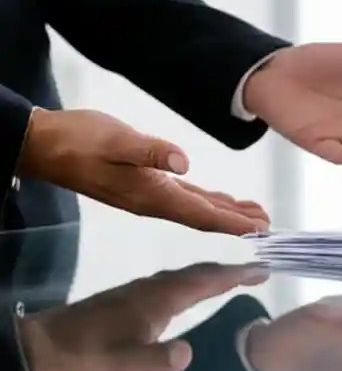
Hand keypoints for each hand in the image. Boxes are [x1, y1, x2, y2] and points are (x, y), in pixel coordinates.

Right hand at [16, 109, 269, 234]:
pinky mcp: (142, 184)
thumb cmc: (78, 140)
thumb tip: (183, 163)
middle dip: (237, 222)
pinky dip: (207, 201)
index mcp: (152, 196)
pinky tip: (219, 201)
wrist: (42, 144)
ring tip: (254, 217)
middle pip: (205, 217)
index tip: (260, 231)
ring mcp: (147, 195)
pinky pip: (184, 198)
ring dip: (226, 213)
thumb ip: (150, 151)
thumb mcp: (116, 140)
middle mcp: (153, 202)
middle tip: (269, 226)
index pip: (202, 215)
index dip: (233, 223)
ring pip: (196, 208)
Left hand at [17, 263, 268, 370]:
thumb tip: (189, 352)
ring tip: (232, 281)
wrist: (41, 350)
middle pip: (197, 272)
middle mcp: (151, 288)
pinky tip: (190, 296)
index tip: (264, 269)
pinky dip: (191, 284)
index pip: (205, 279)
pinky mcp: (127, 300)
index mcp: (158, 299)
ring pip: (183, 277)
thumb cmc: (87, 359)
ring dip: (210, 275)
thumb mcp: (124, 367)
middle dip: (229, 270)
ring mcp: (138, 292)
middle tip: (258, 272)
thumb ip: (157, 360)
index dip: (236, 274)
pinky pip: (171, 284)